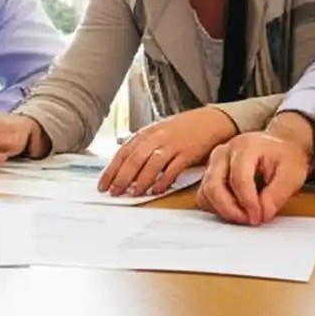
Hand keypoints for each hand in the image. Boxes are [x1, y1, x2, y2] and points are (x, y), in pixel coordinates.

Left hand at [98, 107, 237, 196]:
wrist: (211, 121)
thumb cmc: (183, 129)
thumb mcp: (158, 132)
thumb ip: (142, 146)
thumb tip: (123, 163)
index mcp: (146, 133)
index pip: (123, 152)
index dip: (111, 170)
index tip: (103, 185)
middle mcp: (157, 137)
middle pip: (134, 159)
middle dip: (122, 177)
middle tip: (114, 193)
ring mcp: (172, 145)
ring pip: (151, 164)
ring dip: (141, 180)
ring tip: (133, 193)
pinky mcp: (188, 153)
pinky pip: (173, 168)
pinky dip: (164, 180)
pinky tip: (157, 190)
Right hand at [195, 112, 312, 225]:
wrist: (277, 148)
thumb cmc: (284, 158)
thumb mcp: (292, 174)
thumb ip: (278, 194)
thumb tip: (263, 213)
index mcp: (246, 146)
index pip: (239, 179)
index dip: (248, 203)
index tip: (260, 217)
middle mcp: (224, 152)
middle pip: (214, 186)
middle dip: (232, 210)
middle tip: (250, 220)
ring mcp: (213, 163)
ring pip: (205, 193)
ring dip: (223, 210)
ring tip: (245, 215)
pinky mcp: (209, 174)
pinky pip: (204, 196)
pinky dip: (217, 208)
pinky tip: (236, 209)